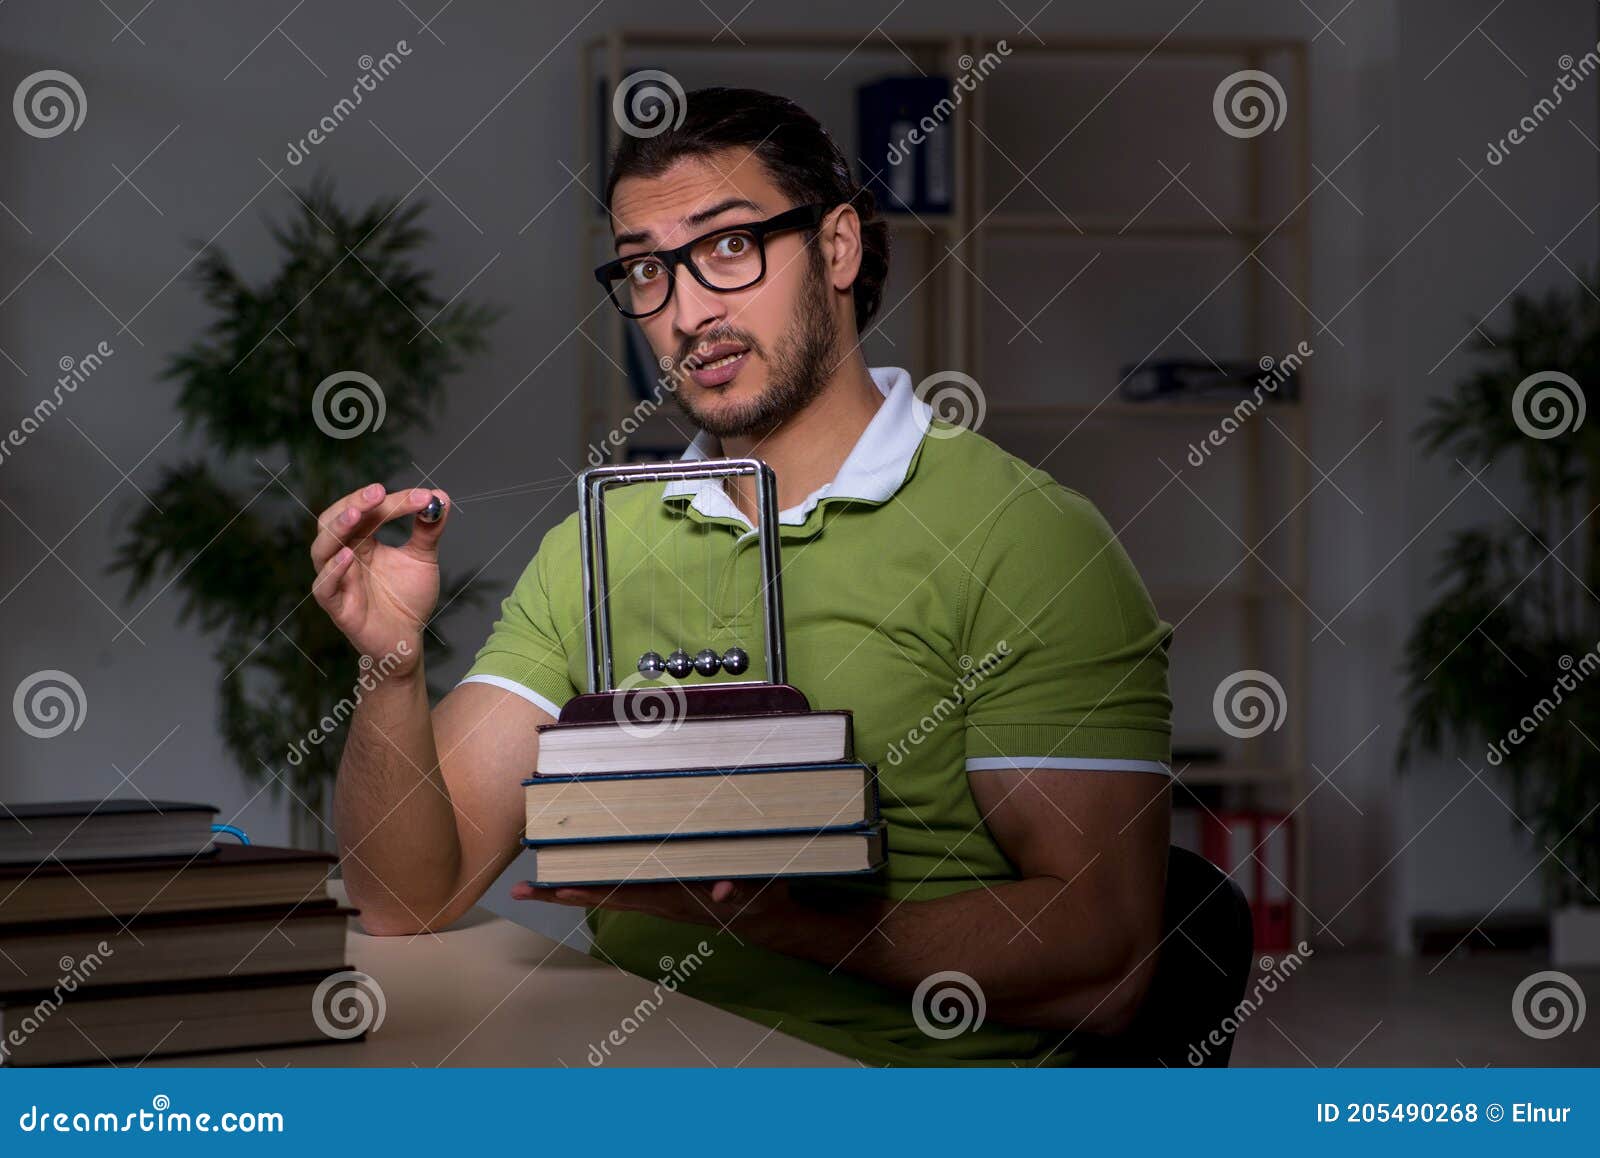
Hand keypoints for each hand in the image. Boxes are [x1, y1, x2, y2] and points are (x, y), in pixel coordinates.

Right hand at [310, 482, 448, 670]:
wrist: (406, 639)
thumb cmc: (407, 598)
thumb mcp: (422, 559)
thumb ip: (429, 530)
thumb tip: (441, 496)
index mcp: (361, 540)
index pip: (369, 511)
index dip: (394, 501)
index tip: (424, 497)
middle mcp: (343, 555)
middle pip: (335, 520)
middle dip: (355, 503)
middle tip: (378, 491)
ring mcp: (336, 580)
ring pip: (322, 549)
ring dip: (338, 528)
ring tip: (356, 514)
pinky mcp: (336, 606)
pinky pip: (325, 586)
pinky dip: (334, 570)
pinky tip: (348, 556)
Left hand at [511, 877, 793, 925]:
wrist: (764, 918)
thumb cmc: (761, 899)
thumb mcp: (758, 893)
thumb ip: (740, 890)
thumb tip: (721, 892)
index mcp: (676, 899)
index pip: (625, 893)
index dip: (592, 889)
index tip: (559, 887)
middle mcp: (658, 901)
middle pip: (604, 896)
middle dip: (562, 893)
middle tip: (522, 892)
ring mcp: (657, 899)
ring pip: (608, 894)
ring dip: (570, 890)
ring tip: (532, 888)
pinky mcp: (661, 894)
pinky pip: (621, 889)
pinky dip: (593, 883)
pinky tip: (569, 879)